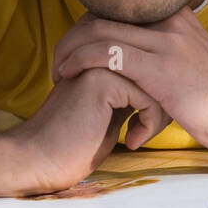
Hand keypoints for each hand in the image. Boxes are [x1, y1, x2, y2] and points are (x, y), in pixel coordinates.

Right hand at [0, 66, 170, 194]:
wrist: (40, 159)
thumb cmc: (77, 143)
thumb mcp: (113, 111)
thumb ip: (133, 91)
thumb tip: (167, 88)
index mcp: (101, 52)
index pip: (151, 62)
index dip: (159, 92)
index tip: (146, 122)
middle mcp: (100, 48)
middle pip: (158, 67)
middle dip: (163, 103)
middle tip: (144, 130)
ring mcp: (99, 60)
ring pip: (158, 81)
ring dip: (158, 115)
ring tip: (138, 136)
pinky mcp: (101, 78)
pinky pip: (149, 97)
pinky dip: (149, 123)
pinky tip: (130, 141)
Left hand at [51, 5, 207, 158]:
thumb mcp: (195, 67)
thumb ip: (168, 57)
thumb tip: (139, 66)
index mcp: (179, 17)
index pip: (119, 8)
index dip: (89, 26)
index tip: (76, 51)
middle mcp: (172, 21)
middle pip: (102, 13)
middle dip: (72, 36)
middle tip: (60, 62)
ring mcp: (167, 42)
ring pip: (98, 29)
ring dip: (69, 50)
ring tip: (59, 72)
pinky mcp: (161, 68)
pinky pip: (107, 52)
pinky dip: (81, 62)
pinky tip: (70, 78)